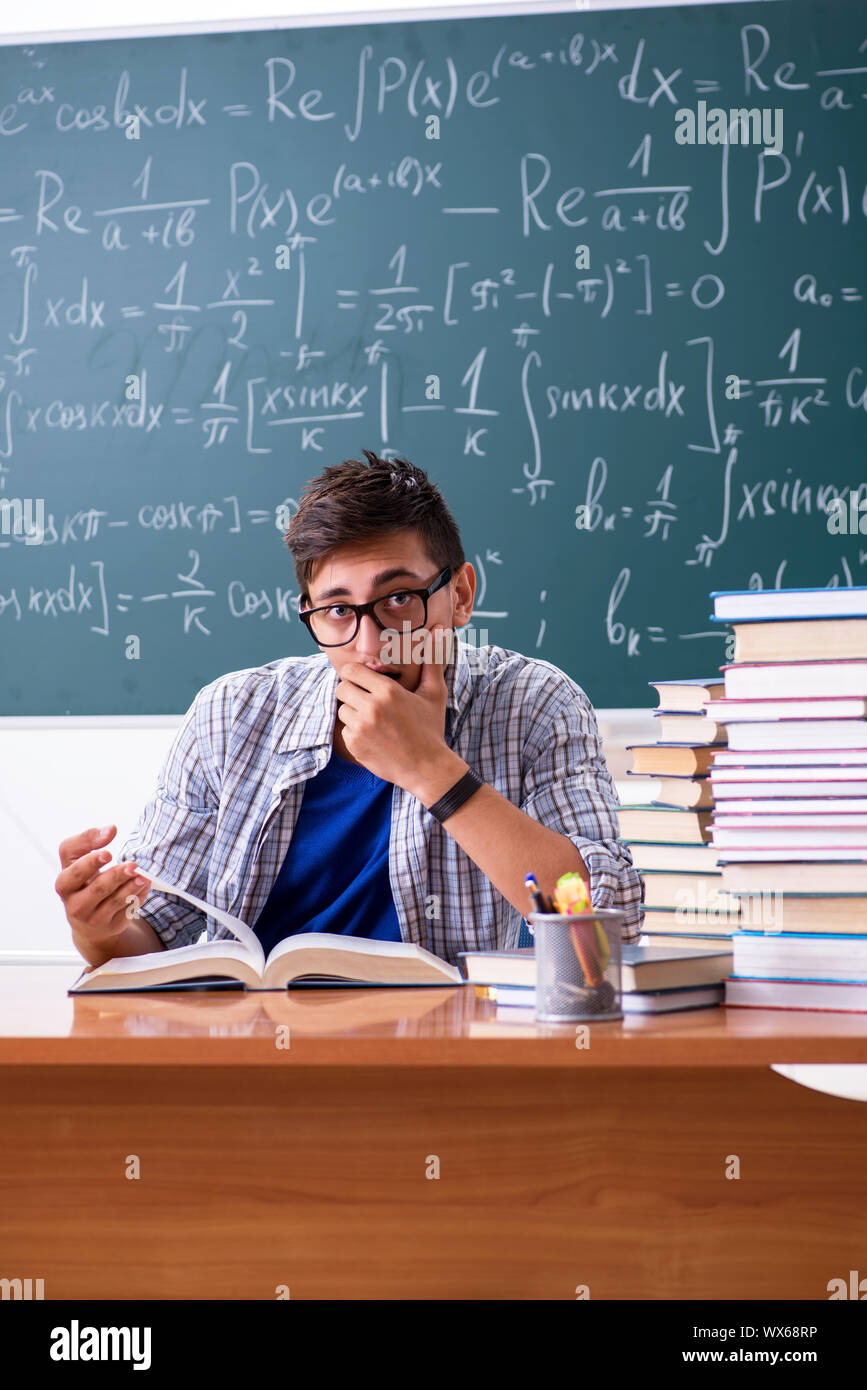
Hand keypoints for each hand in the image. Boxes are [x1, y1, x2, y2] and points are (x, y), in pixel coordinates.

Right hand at [55, 825, 150, 945]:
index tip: (108, 853)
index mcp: (64, 885)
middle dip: (116, 875)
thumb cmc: (82, 881)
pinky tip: (144, 884)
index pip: (74, 874)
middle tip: (132, 864)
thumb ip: (87, 841)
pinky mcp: (111, 925)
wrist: (88, 920)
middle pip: (98, 888)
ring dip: (132, 886)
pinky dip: (138, 895)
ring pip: (115, 901)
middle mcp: (76, 905)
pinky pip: (128, 910)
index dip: (90, 863)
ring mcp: (94, 919)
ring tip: (142, 875)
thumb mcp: (76, 860)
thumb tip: (110, 829)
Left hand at [335, 624, 458, 794]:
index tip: (365, 682)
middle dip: (352, 692)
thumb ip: (432, 660)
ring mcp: (361, 728)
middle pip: (341, 688)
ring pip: (342, 709)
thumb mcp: (434, 693)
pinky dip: (354, 733)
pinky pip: (343, 730)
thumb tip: (440, 629)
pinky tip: (373, 737)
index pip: (351, 670)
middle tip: (367, 701)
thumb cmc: (430, 728)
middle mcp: (371, 707)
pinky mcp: (354, 745)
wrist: (427, 767)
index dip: (356, 675)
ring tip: (373, 721)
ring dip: (353, 713)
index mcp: (388, 691)